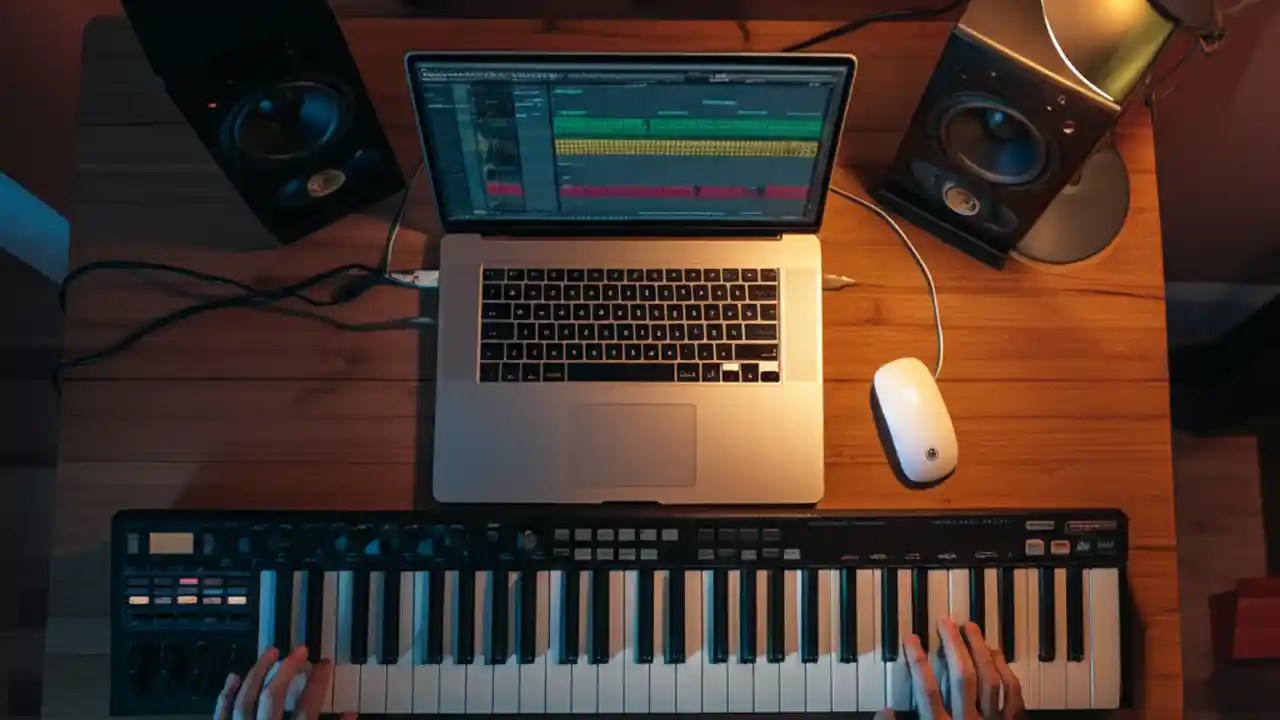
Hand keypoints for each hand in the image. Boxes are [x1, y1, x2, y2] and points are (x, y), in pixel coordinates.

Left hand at [213, 646, 355, 719]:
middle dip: (286, 670)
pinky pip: (222, 714)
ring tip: (270, 653)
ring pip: (245, 700)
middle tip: (299, 650)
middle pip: (273, 696)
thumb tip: (351, 715)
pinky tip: (234, 678)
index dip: (318, 682)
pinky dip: (227, 696)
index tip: (324, 664)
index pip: (308, 707)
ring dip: (258, 673)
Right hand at [874, 618, 1026, 719]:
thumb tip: (882, 713)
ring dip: (980, 650)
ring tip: (971, 628)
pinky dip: (1006, 673)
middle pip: (962, 678)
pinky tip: (997, 655)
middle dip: (953, 645)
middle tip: (945, 621)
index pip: (927, 690)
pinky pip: (1013, 696)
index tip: (911, 638)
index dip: (918, 661)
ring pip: (990, 681)